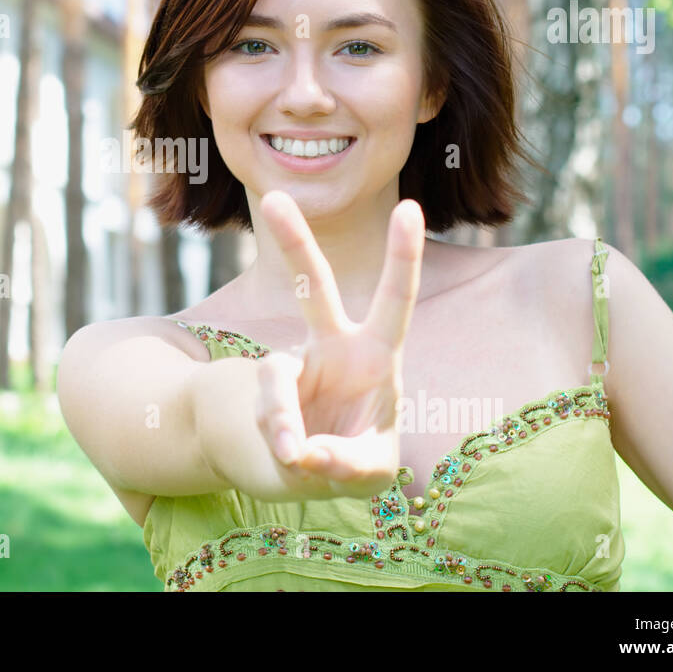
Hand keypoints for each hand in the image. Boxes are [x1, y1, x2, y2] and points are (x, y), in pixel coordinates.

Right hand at [254, 192, 425, 499]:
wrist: (307, 472)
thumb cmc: (354, 458)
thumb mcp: (371, 470)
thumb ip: (350, 464)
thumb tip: (304, 452)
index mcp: (374, 353)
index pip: (393, 299)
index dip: (402, 256)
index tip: (409, 207)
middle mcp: (331, 348)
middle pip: (311, 288)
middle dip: (293, 242)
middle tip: (272, 199)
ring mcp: (291, 368)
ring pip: (275, 376)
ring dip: (281, 419)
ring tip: (294, 455)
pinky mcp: (263, 393)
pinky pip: (267, 413)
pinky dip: (280, 442)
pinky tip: (292, 459)